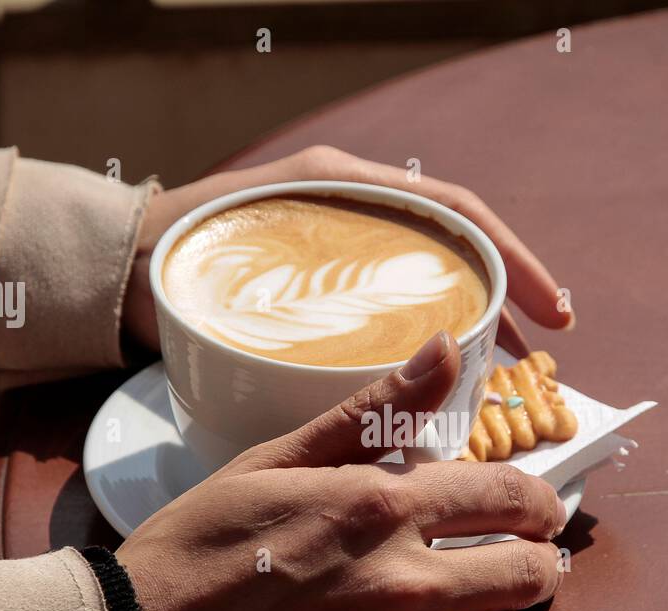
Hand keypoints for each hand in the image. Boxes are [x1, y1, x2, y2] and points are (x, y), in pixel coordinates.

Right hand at [115, 332, 566, 610]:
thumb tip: (443, 349)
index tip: (535, 514)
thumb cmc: (193, 551)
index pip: (512, 496)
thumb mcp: (271, 462)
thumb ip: (370, 411)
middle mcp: (401, 586)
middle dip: (532, 564)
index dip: (538, 503)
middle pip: (531, 575)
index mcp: (379, 508)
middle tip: (511, 566)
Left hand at [121, 145, 575, 356]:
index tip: (548, 307)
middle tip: (548, 335)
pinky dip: (435, 323)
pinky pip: (403, 291)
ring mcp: (346, 238)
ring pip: (434, 266)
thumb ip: (297, 295)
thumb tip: (372, 349)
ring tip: (513, 359)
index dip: (510, 260)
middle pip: (455, 239)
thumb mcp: (240, 268)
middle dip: (508, 283)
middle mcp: (354, 206)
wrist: (119, 271)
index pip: (454, 214)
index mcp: (345, 188)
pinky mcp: (334, 273)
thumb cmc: (171, 264)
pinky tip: (450, 365)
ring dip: (478, 306)